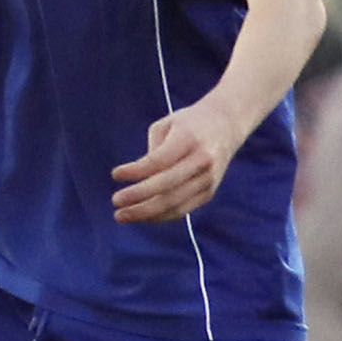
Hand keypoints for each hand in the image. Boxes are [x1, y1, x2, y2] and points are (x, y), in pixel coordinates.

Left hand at [112, 98, 248, 222]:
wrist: (226, 125)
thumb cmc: (188, 124)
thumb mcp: (167, 125)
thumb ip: (152, 153)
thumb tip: (138, 182)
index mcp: (189, 139)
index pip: (159, 161)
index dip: (136, 171)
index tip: (115, 174)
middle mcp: (202, 160)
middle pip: (166, 186)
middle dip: (138, 196)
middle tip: (115, 201)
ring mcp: (208, 179)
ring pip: (174, 203)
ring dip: (145, 213)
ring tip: (121, 215)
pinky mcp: (209, 192)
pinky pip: (181, 210)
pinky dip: (159, 216)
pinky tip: (141, 216)